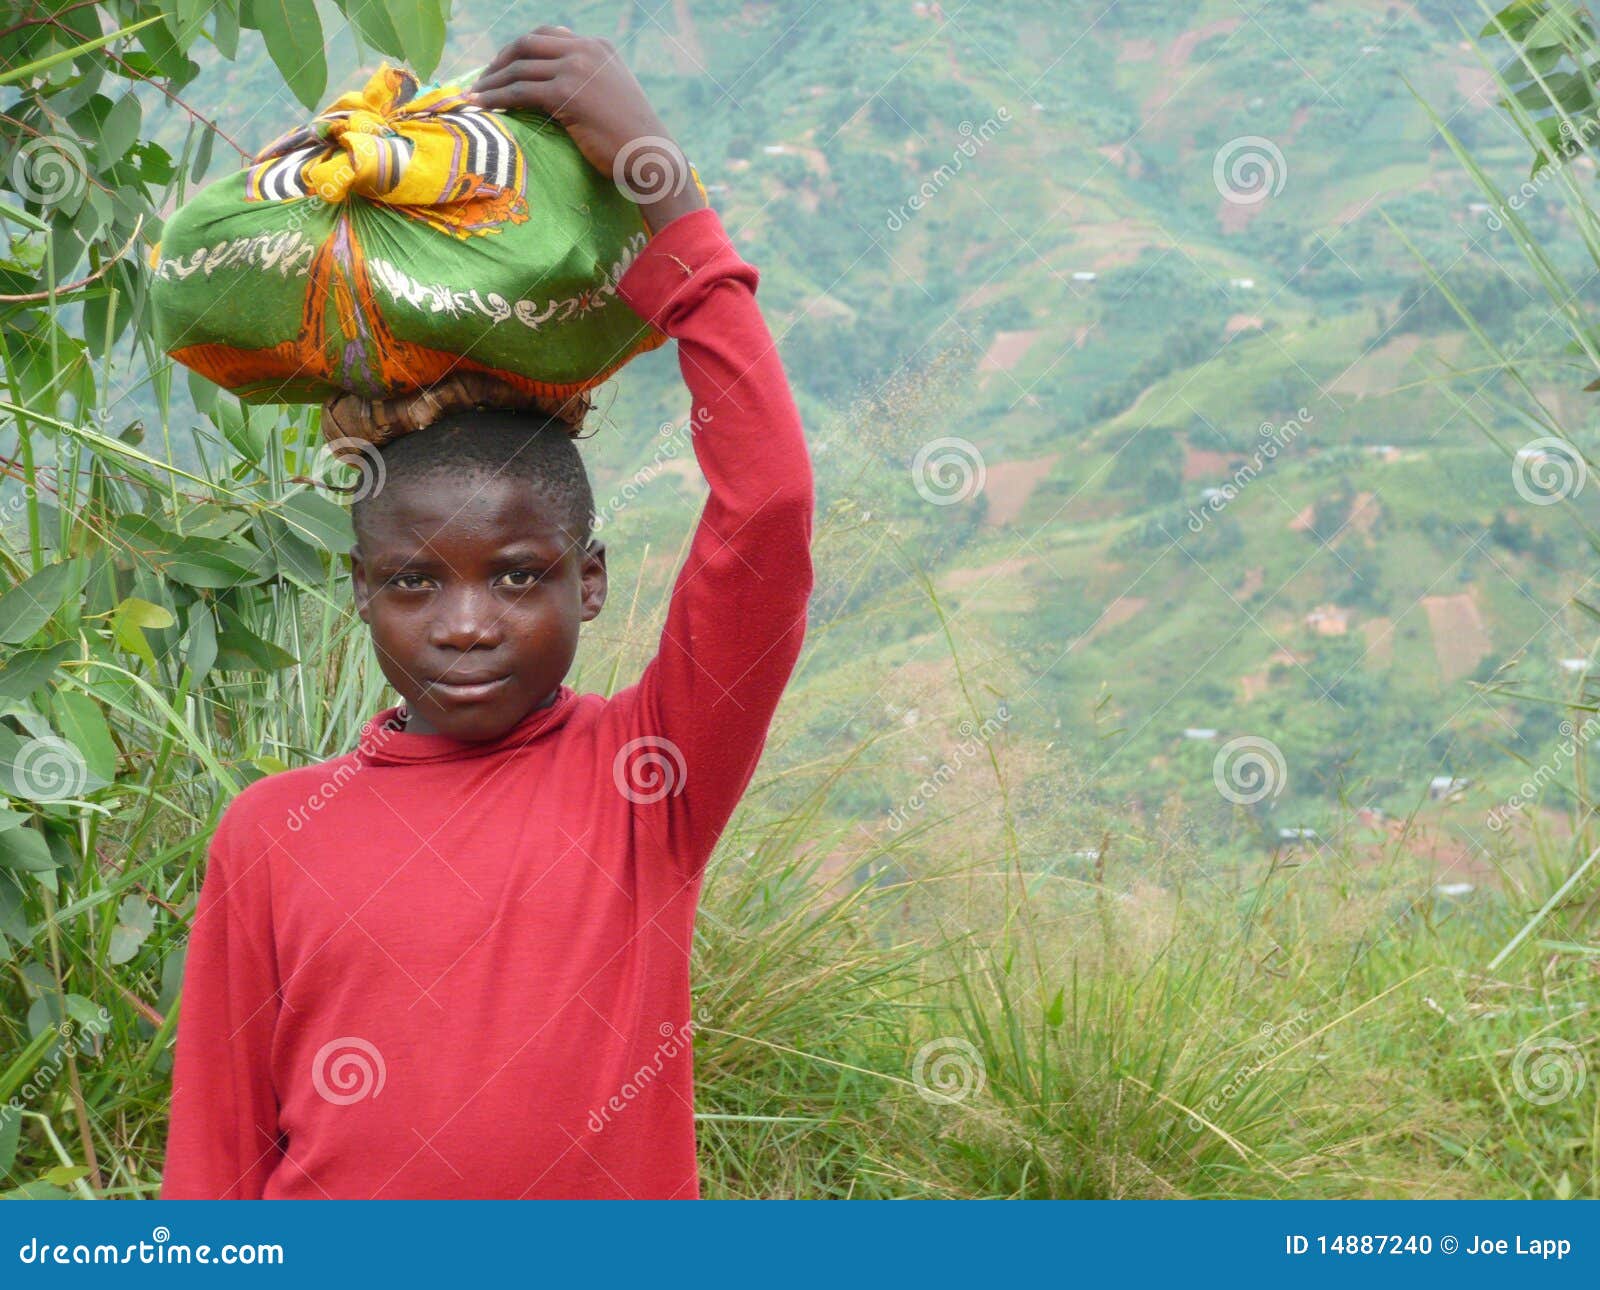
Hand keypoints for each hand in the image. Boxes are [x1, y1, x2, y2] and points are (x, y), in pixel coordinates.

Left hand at [468, 27, 707, 233]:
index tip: (502, 68)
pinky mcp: (567, 92)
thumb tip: (554, 93)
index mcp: (597, 46)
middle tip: (481, 83)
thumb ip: (587, 83)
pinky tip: (480, 107)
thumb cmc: (632, 140)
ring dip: (490, 82)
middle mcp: (586, 49)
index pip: (547, 36)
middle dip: (498, 61)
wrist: (650, 155)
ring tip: (471, 97)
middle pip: (526, 44)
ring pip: (518, 67)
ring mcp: (576, 68)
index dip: (518, 50)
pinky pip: (520, 90)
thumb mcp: (610, 97)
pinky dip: (495, 98)